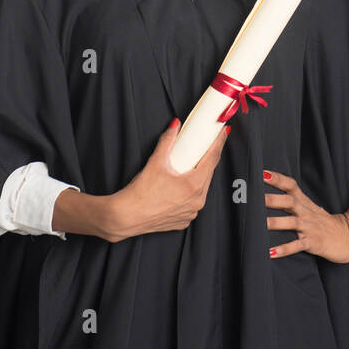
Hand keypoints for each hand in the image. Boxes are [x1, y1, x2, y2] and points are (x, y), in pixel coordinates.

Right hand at [104, 117, 229, 242]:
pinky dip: (189, 193)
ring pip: (201, 189)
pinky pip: (192, 203)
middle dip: (207, 159)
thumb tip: (174, 127)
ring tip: (189, 166)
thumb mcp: (155, 163)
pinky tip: (180, 187)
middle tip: (204, 147)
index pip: (213, 158)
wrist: (125, 217)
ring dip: (198, 177)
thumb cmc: (139, 194)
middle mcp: (197, 201)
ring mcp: (191, 212)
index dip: (218, 143)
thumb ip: (167, 142)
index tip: (222, 133)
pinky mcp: (183, 220)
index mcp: (194, 186)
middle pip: (208, 173)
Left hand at [263, 170, 348, 263]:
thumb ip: (291, 201)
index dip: (278, 179)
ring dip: (275, 223)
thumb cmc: (323, 222)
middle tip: (255, 197)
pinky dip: (284, 249)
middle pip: (289, 201)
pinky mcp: (313, 242)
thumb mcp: (309, 208)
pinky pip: (297, 245)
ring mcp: (310, 227)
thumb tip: (267, 197)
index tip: (262, 173)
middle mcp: (306, 213)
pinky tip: (271, 253)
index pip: (291, 186)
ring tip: (259, 225)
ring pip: (291, 222)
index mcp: (304, 203)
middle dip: (273, 199)